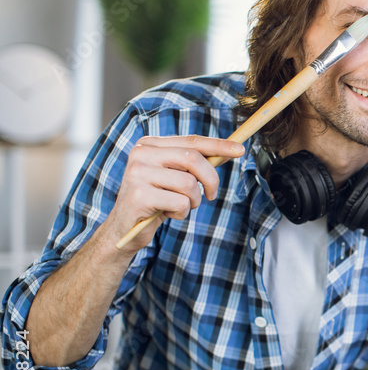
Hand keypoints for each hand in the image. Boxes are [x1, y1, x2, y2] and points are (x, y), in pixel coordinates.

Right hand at [106, 135, 243, 251]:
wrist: (125, 228)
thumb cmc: (156, 200)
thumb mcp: (175, 177)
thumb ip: (195, 163)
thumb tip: (230, 150)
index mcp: (150, 144)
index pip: (191, 141)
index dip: (218, 145)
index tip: (240, 150)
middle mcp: (141, 153)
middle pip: (193, 159)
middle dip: (210, 180)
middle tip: (211, 195)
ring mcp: (137, 173)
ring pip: (189, 184)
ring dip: (193, 201)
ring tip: (180, 206)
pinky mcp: (139, 195)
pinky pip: (180, 202)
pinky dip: (181, 212)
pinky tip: (167, 214)